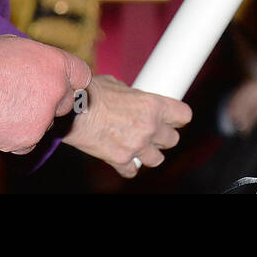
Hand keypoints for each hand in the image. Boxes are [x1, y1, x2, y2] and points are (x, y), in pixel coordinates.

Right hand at [0, 35, 90, 154]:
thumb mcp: (17, 46)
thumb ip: (37, 59)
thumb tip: (41, 65)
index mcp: (57, 64)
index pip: (82, 76)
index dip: (70, 80)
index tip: (59, 83)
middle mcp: (57, 91)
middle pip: (66, 102)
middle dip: (51, 101)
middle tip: (27, 96)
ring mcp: (43, 118)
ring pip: (45, 123)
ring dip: (32, 119)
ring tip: (5, 106)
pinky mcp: (28, 140)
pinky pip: (29, 142)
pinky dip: (17, 136)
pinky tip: (1, 122)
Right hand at [63, 75, 191, 176]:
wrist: (73, 110)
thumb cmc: (93, 92)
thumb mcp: (118, 85)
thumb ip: (133, 96)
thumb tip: (133, 98)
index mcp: (153, 104)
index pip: (183, 115)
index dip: (178, 117)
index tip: (174, 119)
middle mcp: (150, 126)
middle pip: (172, 140)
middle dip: (163, 137)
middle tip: (151, 131)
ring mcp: (137, 145)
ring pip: (157, 159)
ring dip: (148, 153)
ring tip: (138, 145)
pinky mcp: (121, 160)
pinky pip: (132, 170)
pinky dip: (127, 166)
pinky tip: (122, 157)